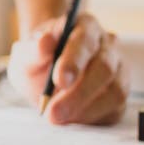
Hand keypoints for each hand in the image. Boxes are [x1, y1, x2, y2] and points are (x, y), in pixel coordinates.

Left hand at [8, 13, 129, 124]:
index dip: (74, 61)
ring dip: (85, 109)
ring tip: (58, 117)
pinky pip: (115, 109)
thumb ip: (33, 50)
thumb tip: (45, 41)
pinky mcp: (118, 94)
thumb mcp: (25, 54)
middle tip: (54, 112)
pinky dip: (92, 118)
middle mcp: (108, 45)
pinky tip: (71, 119)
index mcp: (85, 26)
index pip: (85, 40)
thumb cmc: (36, 60)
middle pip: (104, 68)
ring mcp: (118, 69)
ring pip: (115, 90)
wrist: (43, 72)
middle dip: (78, 93)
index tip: (59, 80)